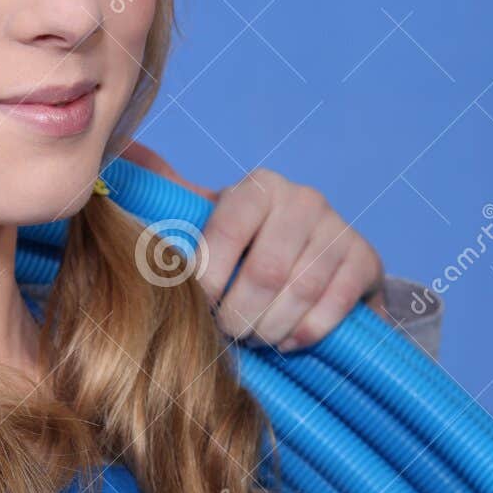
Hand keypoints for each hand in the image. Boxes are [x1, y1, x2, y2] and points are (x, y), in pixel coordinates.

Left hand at [119, 147, 384, 348]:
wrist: (310, 266)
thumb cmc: (243, 253)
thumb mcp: (204, 226)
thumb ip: (166, 197)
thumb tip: (125, 153)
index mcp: (259, 187)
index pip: (226, 235)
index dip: (208, 283)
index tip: (198, 308)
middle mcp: (303, 199)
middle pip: (265, 274)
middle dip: (239, 316)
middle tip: (228, 333)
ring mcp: (339, 229)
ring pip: (299, 295)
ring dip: (269, 329)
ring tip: (253, 338)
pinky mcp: (367, 262)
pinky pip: (331, 310)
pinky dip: (302, 334)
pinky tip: (286, 339)